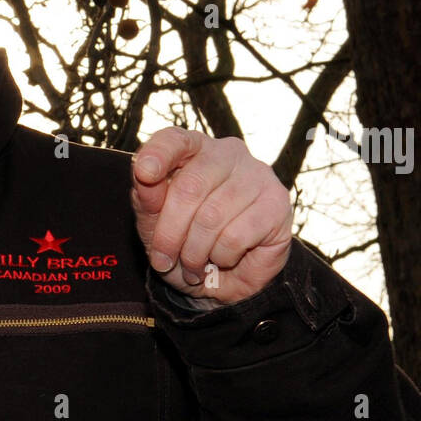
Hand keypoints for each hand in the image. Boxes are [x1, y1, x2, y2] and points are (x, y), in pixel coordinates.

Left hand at [131, 129, 292, 305]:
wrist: (225, 280)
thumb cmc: (186, 244)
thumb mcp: (154, 226)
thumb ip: (146, 200)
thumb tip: (144, 175)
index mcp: (194, 150)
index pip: (175, 140)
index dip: (158, 154)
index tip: (144, 173)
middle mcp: (228, 154)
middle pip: (190, 187)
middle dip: (169, 233)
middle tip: (164, 259)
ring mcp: (257, 175)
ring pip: (212, 216)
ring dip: (195, 252)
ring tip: (194, 264)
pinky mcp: (277, 203)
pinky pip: (236, 235)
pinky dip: (222, 256)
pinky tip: (224, 257)